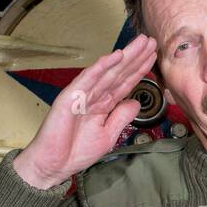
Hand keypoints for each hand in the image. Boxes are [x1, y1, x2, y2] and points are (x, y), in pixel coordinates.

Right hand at [12, 34, 157, 188]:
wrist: (53, 165)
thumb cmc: (75, 152)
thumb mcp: (107, 135)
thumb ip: (121, 117)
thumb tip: (136, 102)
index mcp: (102, 104)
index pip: (124, 83)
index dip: (139, 69)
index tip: (153, 56)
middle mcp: (94, 95)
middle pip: (119, 73)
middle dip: (136, 57)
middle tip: (151, 41)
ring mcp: (82, 94)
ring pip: (107, 72)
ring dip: (124, 56)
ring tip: (140, 43)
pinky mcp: (70, 98)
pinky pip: (87, 79)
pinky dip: (101, 67)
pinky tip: (115, 56)